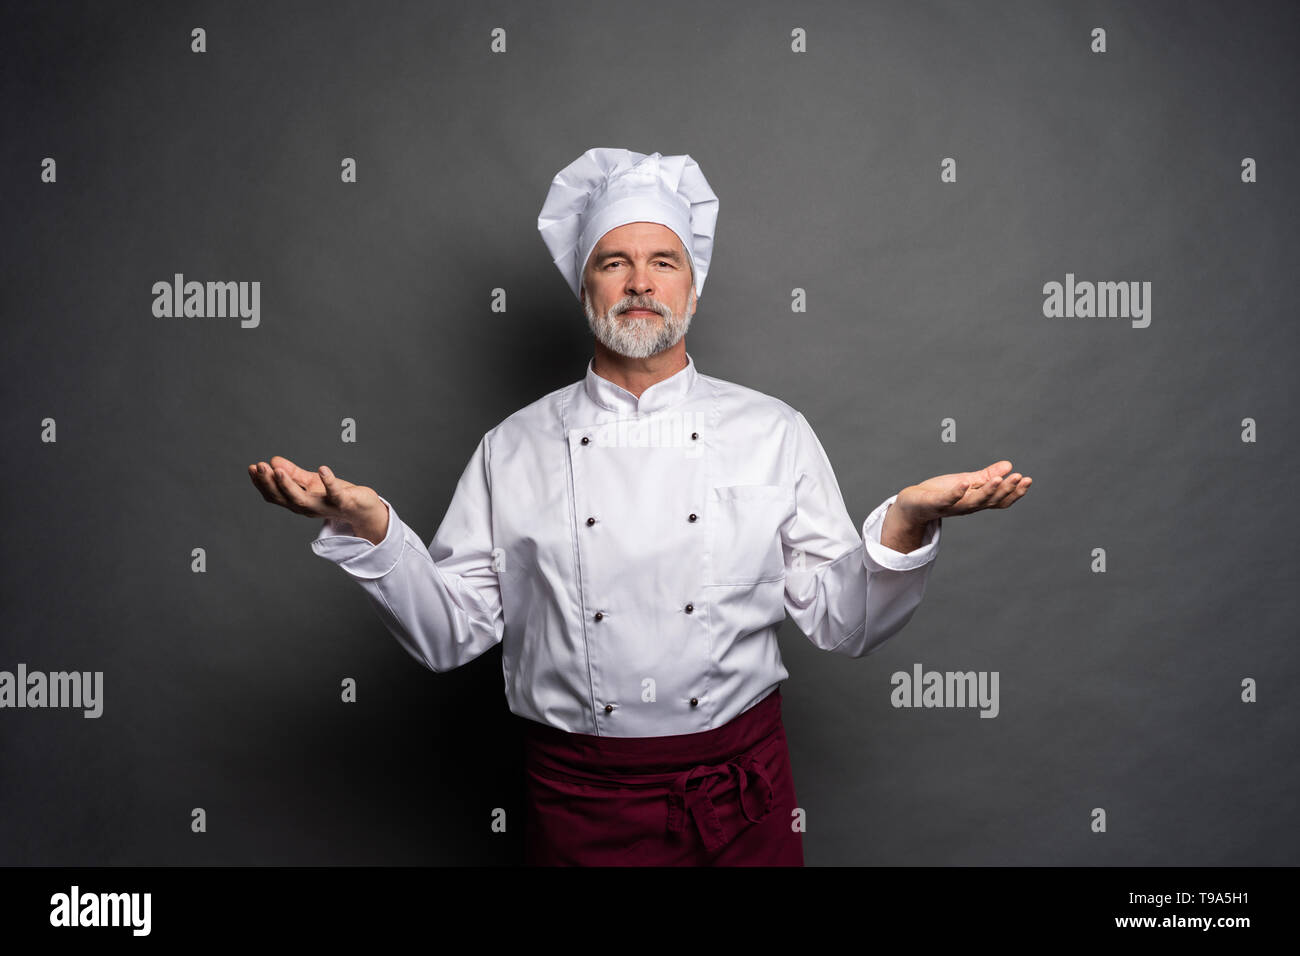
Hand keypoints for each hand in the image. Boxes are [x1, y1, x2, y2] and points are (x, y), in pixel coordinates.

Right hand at [247, 456, 388, 541]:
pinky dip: (329, 481)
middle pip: (283, 498)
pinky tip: (323, 469)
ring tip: (277, 469)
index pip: (275, 495)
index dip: (262, 483)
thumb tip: (273, 461)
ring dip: (288, 485)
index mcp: (298, 503)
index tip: (252, 468)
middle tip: (259, 466)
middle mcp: (308, 508)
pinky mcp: (343, 502)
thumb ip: (294, 474)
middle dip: (269, 482)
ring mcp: (325, 507)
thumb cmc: (336, 496)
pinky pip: (334, 493)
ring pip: (302, 499)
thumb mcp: (312, 483)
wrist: (364, 510)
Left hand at [896, 460, 1031, 523]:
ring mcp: (952, 506)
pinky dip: (956, 493)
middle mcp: (968, 506)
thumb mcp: (967, 482)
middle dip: (1007, 490)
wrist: (912, 504)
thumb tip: (1008, 465)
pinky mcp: (935, 503)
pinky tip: (964, 483)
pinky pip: (947, 499)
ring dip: (987, 491)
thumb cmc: (940, 493)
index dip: (1015, 492)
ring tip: (1000, 479)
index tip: (1027, 479)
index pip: (1000, 499)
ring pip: (974, 501)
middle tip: (1021, 477)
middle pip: (991, 500)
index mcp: (977, 501)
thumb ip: (986, 476)